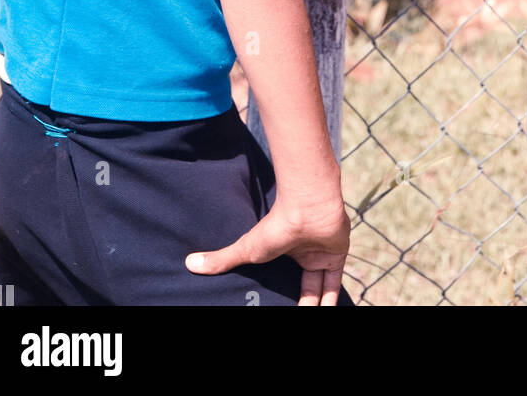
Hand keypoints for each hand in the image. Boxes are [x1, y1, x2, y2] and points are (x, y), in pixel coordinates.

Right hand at [185, 191, 350, 305]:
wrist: (306, 207)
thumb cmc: (276, 225)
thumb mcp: (246, 249)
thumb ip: (222, 259)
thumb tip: (189, 263)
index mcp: (285, 251)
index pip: (285, 277)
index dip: (283, 293)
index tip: (276, 307)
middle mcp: (304, 253)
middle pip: (305, 285)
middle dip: (301, 304)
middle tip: (291, 313)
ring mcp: (321, 253)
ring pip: (321, 287)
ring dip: (317, 306)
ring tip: (310, 319)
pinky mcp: (337, 255)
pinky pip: (334, 283)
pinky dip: (331, 300)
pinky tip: (327, 314)